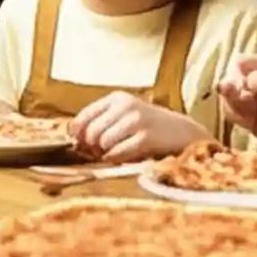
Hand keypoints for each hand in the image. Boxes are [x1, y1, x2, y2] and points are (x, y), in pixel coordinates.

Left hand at [71, 92, 209, 162]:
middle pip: (91, 132)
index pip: (84, 116)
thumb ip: (101, 122)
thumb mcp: (124, 115)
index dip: (78, 134)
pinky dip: (115, 158)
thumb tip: (75, 140)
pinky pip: (118, 152)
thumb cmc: (147, 126)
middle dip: (91, 147)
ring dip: (104, 153)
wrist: (182, 132)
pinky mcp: (147, 137)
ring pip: (103, 142)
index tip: (81, 144)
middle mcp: (126, 105)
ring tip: (113, 153)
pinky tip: (121, 157)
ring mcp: (137, 120)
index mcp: (117, 98)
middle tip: (99, 152)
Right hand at [216, 55, 256, 152]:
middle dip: (229, 87)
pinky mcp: (243, 115)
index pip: (243, 61)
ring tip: (249, 111)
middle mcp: (251, 80)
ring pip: (227, 96)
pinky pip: (229, 112)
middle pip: (230, 79)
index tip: (243, 76)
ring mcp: (246, 98)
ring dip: (232, 103)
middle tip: (236, 94)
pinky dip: (234, 115)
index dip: (240, 69)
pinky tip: (247, 120)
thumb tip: (244, 81)